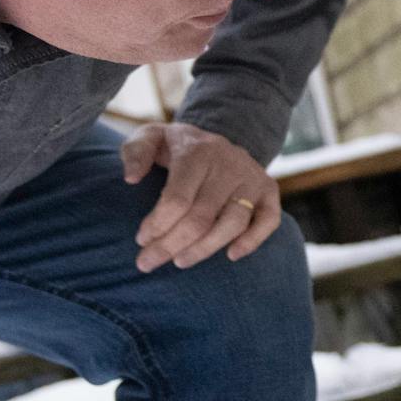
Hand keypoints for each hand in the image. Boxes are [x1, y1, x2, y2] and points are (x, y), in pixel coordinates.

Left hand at [121, 123, 282, 271]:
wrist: (216, 139)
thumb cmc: (176, 147)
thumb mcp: (150, 138)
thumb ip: (135, 152)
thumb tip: (131, 178)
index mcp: (197, 151)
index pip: (178, 199)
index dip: (158, 225)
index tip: (141, 240)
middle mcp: (229, 164)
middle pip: (202, 217)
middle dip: (172, 245)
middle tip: (149, 262)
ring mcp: (252, 177)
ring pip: (233, 223)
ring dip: (205, 249)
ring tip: (181, 261)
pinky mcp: (269, 190)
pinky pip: (269, 220)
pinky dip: (252, 241)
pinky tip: (231, 255)